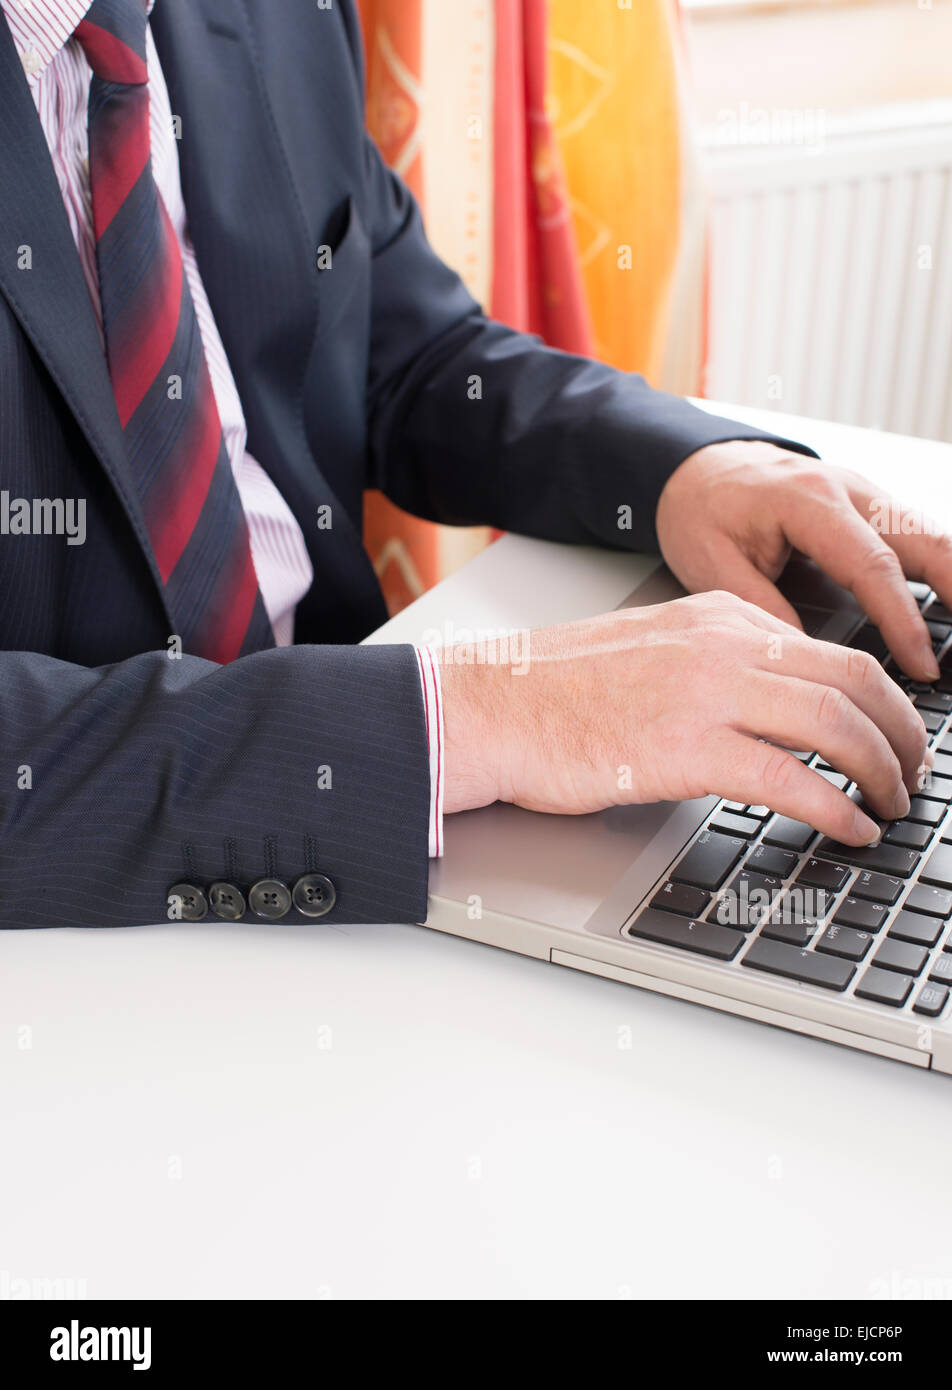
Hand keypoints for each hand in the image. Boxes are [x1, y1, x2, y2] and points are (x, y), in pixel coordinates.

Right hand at [438, 591, 929, 844]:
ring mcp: (706, 693)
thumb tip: (764, 714)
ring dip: (880, 771)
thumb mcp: (649, 652)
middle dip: (902, 732)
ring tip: (891, 804)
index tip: (894, 729)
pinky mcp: (685, 748)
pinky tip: (850, 827)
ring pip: (836, 723)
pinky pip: (791, 779)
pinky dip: (836, 807)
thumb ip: (711, 668)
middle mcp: (722, 644)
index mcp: (716, 617)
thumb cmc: (552, 690)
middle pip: (853, 678)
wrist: (489, 706)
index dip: (879, 695)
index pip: (828, 648)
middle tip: (914, 770)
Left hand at [656, 440, 949, 681]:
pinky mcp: (866, 505)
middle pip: (925, 538)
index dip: (902, 619)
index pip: (872, 564)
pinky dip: (938, 568)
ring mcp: (862, 493)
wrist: (693, 469)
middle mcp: (846, 489)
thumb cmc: (699, 510)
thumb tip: (809, 656)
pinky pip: (914, 534)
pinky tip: (948, 604)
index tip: (921, 663)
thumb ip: (760, 608)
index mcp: (807, 501)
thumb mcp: (712, 565)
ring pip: (929, 532)